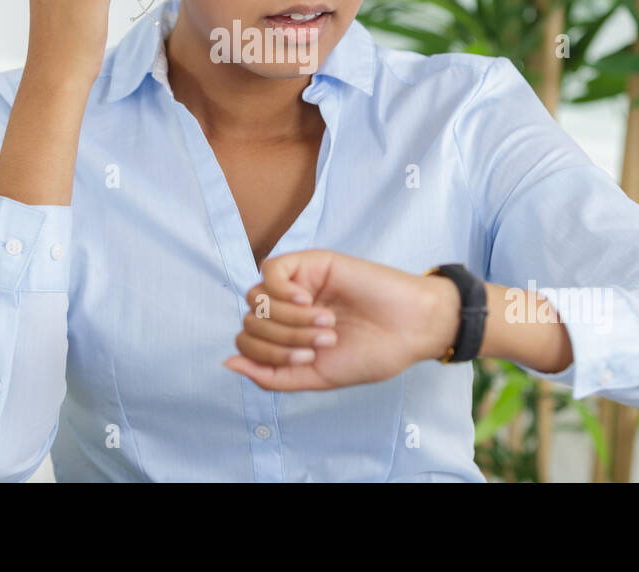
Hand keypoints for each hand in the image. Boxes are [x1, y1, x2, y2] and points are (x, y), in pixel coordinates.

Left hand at [222, 249, 461, 390]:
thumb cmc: (370, 354)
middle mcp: (287, 309)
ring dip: (289, 318)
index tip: (310, 359)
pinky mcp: (311, 262)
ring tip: (327, 324)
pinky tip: (307, 300)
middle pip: (250, 322)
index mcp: (286, 336)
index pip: (246, 343)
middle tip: (326, 341)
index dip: (268, 356)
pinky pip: (271, 271)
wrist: (410, 330)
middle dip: (285, 339)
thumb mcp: (315, 376)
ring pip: (257, 298)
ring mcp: (298, 284)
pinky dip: (282, 290)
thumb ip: (271, 374)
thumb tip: (228, 362)